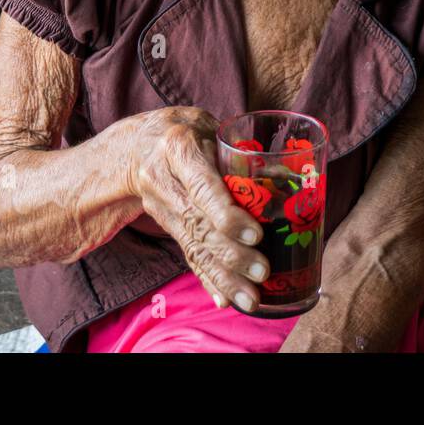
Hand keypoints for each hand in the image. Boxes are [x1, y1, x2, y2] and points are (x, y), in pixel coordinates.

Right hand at [127, 106, 268, 311]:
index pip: (203, 188)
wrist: (138, 144)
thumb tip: (285, 175)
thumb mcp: (208, 125)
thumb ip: (240, 147)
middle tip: (262, 272)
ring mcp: (160, 206)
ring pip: (193, 246)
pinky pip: (188, 254)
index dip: (228, 215)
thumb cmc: (187, 130)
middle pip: (198, 224)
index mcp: (178, 148)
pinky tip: (224, 299)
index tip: (256, 235)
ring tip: (249, 299)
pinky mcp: (166, 224)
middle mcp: (163, 180)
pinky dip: (207, 279)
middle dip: (231, 254)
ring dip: (222, 277)